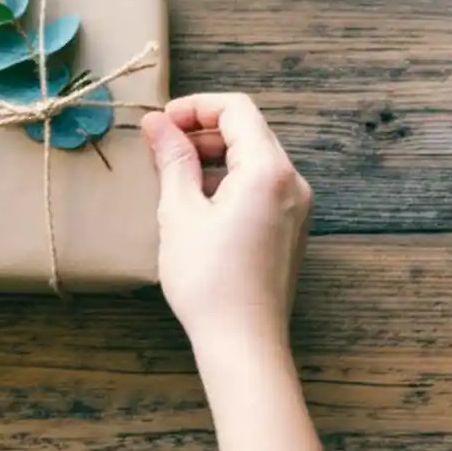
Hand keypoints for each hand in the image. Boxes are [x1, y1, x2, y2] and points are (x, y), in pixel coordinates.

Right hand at [141, 93, 311, 340]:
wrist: (243, 343)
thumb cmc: (209, 281)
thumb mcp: (180, 212)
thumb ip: (172, 159)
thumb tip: (156, 123)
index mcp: (268, 170)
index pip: (236, 110)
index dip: (194, 107)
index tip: (161, 124)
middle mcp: (292, 182)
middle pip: (248, 131)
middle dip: (202, 131)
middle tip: (160, 149)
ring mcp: (295, 207)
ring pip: (253, 159)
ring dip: (213, 157)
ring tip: (173, 178)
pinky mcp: (289, 228)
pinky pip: (260, 186)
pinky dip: (228, 181)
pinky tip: (197, 205)